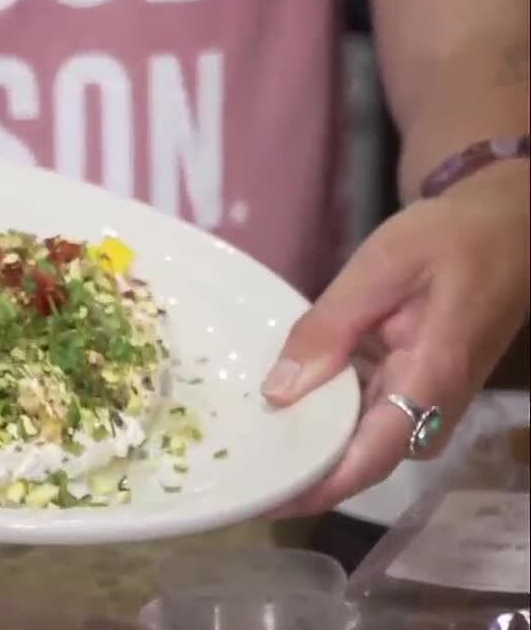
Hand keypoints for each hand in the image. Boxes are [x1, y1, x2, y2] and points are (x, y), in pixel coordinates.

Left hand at [262, 162, 529, 516]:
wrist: (507, 229)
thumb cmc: (450, 240)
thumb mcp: (381, 267)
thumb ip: (329, 328)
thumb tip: (278, 393)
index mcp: (428, 381)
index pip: (366, 460)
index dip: (312, 488)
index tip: (259, 501)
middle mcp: (430, 409)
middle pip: (355, 461)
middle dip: (294, 467)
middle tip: (227, 463)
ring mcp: (425, 405)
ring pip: (356, 443)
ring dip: (303, 441)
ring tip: (238, 438)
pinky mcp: (414, 393)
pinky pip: (363, 418)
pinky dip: (321, 414)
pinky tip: (277, 401)